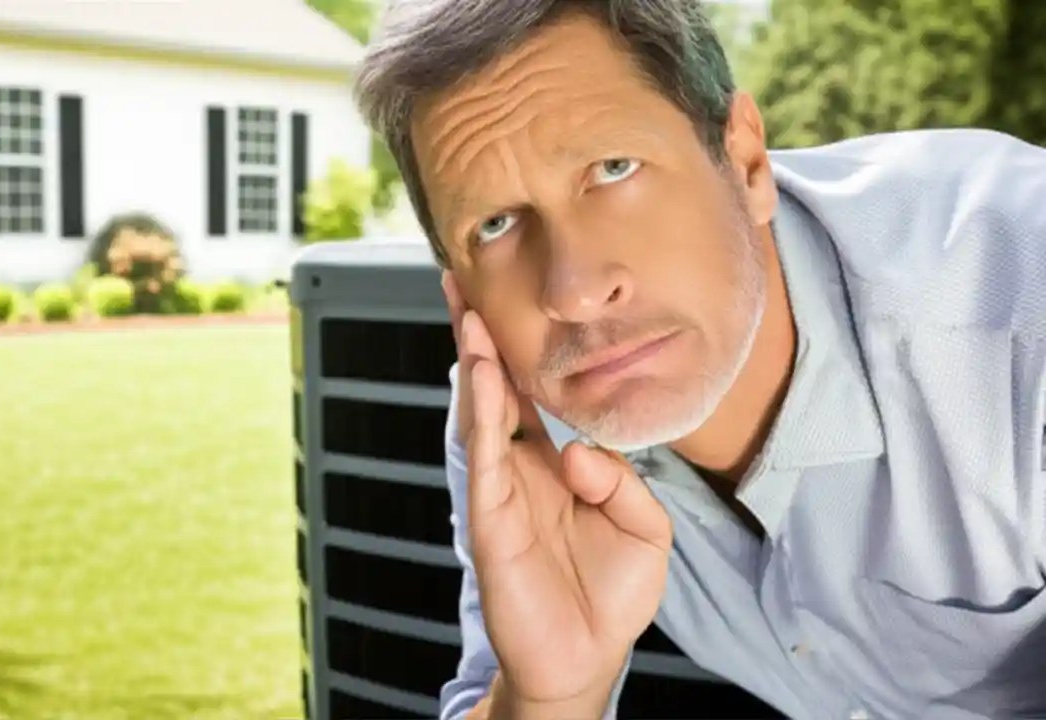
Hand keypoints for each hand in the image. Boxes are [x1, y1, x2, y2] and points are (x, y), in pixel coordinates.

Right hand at [442, 272, 673, 710]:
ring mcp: (501, 489)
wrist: (586, 659)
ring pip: (482, 410)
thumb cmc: (610, 596)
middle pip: (496, 386)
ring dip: (474, 357)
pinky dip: (482, 409)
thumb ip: (624, 480)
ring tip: (466, 307)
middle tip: (462, 277)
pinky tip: (481, 370)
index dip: (520, 345)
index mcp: (555, 464)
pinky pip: (484, 453)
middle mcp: (521, 468)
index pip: (533, 392)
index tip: (509, 297)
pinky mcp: (491, 517)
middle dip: (478, 332)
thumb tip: (579, 451)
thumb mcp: (647, 529)